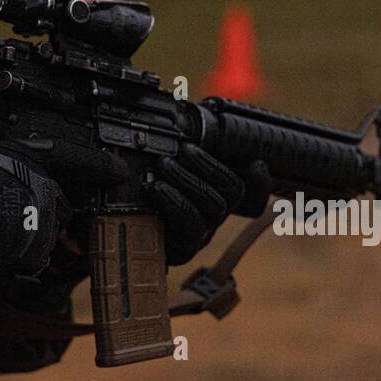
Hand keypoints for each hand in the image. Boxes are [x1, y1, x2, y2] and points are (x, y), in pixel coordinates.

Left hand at [146, 141, 248, 265]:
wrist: (121, 236)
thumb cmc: (144, 200)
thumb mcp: (159, 175)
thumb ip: (176, 158)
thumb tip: (187, 132)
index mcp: (213, 198)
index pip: (247, 190)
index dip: (259, 181)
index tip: (256, 163)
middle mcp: (213, 217)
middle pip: (230, 192)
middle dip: (206, 165)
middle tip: (182, 148)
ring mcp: (202, 233)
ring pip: (212, 206)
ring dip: (187, 179)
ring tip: (163, 165)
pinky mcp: (185, 247)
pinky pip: (190, 224)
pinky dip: (173, 201)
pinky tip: (155, 188)